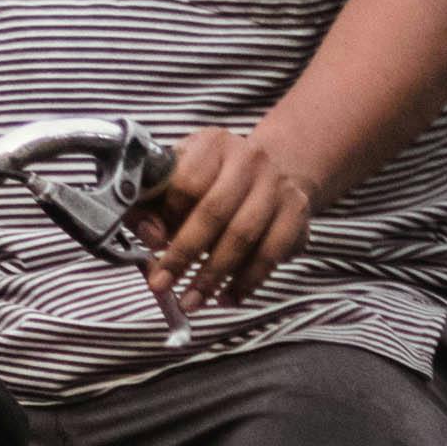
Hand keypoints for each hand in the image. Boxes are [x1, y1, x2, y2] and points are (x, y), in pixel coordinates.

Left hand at [137, 125, 313, 316]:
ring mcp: (277, 184)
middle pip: (215, 212)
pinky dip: (247, 282)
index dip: (167, 217)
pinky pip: (271, 254)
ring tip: (191, 301)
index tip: (153, 245)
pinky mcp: (297, 211)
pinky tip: (227, 298)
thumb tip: (150, 236)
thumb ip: (151, 205)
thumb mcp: (176, 180)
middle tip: (162, 284)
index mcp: (213, 144)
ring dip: (213, 276)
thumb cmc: (213, 182)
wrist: (275, 169)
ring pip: (243, 237)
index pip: (187, 181)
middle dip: (184, 254)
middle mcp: (249, 157)